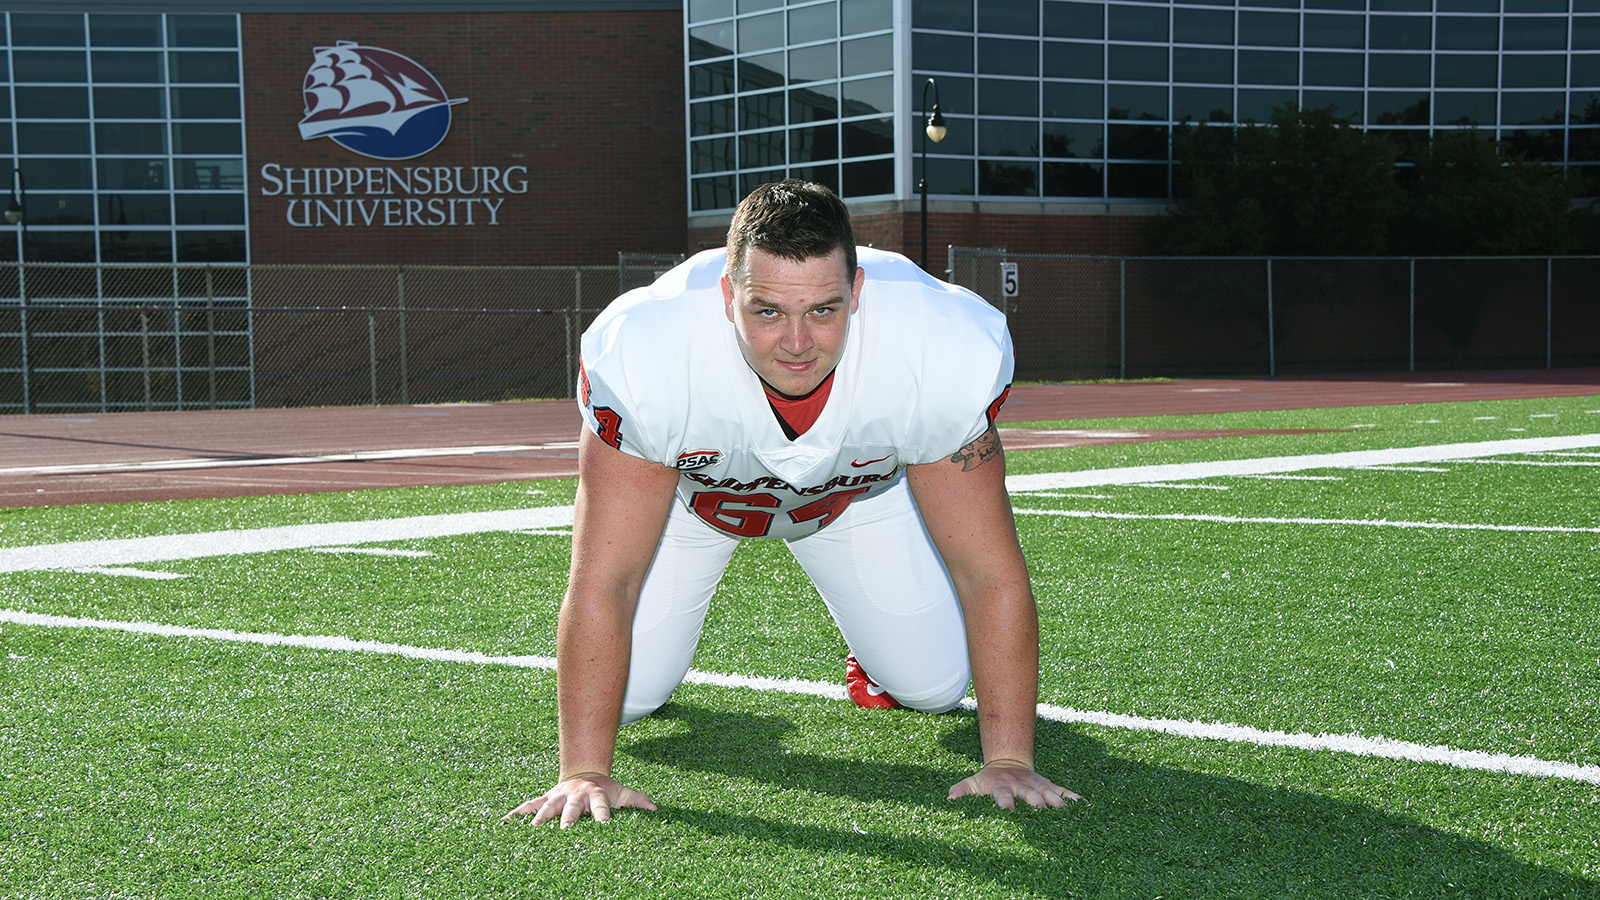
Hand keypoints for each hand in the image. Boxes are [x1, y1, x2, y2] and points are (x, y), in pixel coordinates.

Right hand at [503, 772, 656, 827]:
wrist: (584, 772)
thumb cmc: (604, 789)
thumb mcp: (622, 792)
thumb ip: (637, 800)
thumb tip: (655, 808)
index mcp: (595, 795)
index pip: (601, 805)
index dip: (603, 814)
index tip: (604, 826)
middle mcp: (575, 795)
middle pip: (571, 807)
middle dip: (567, 817)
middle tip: (564, 829)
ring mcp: (558, 796)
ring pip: (547, 806)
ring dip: (539, 817)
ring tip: (530, 830)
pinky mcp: (545, 799)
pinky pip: (529, 806)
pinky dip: (516, 814)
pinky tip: (503, 822)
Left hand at [948, 760, 1081, 809]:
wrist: (1008, 762)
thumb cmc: (988, 779)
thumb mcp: (973, 782)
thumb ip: (962, 789)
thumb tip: (949, 797)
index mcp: (1002, 786)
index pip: (1003, 794)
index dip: (1005, 801)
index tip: (1008, 809)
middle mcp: (1021, 785)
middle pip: (1029, 794)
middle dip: (1036, 801)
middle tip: (1042, 810)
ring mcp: (1037, 785)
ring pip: (1048, 792)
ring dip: (1056, 801)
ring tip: (1066, 810)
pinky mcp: (1049, 786)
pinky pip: (1063, 791)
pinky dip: (1074, 798)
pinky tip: (1086, 806)